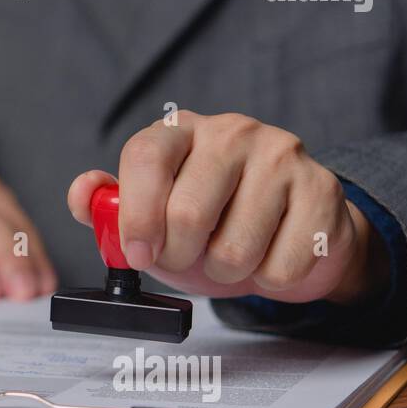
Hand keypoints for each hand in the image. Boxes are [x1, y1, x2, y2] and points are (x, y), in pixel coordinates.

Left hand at [67, 112, 387, 303]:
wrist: (292, 232)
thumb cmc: (212, 221)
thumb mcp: (152, 215)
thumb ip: (109, 208)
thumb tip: (84, 195)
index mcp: (181, 130)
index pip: (146, 157)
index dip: (136, 215)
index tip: (138, 253)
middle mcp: (232, 132)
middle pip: (188, 212)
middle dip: (181, 256)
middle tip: (189, 258)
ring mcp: (282, 156)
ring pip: (235, 249)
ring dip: (226, 272)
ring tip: (232, 254)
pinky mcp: (322, 191)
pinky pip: (281, 266)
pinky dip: (269, 278)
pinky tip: (272, 253)